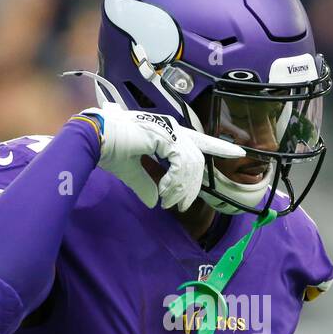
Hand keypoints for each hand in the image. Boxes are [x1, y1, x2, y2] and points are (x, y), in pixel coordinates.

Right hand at [82, 103, 242, 211]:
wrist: (93, 137)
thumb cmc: (108, 148)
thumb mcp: (132, 171)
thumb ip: (146, 185)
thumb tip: (153, 202)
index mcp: (167, 132)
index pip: (200, 141)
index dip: (220, 147)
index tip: (239, 152)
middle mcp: (172, 128)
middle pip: (198, 161)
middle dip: (193, 186)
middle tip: (183, 206)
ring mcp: (169, 129)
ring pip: (191, 165)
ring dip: (182, 189)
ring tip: (169, 202)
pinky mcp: (164, 136)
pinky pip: (181, 164)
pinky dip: (174, 182)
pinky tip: (163, 192)